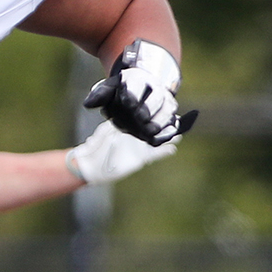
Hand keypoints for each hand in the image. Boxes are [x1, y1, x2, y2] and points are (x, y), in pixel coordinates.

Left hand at [65, 120, 179, 184]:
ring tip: (179, 132)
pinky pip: (156, 154)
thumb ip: (118, 127)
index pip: (144, 117)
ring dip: (168, 136)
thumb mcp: (106, 132)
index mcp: (129, 126)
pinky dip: (164, 151)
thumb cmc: (96, 146)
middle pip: (154, 127)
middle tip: (177, 118)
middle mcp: (136, 135)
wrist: (92, 164)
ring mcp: (140, 146)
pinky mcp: (142, 158)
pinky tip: (173, 148)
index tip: (164, 106)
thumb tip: (128, 123)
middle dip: (165, 123)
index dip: (155, 112)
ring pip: (158, 139)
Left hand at [83, 39, 198, 145]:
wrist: (141, 88)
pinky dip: (168, 130)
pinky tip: (158, 138)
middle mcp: (155, 88)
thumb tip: (88, 105)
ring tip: (149, 131)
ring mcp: (165, 101)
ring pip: (168, 109)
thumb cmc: (121, 91)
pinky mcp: (170, 114)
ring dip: (160, 121)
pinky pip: (173, 122)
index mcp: (138, 78)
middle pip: (157, 96)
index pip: (138, 84)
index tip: (128, 103)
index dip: (134, 93)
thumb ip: (99, 96)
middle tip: (140, 118)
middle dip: (149, 107)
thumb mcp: (108, 89)